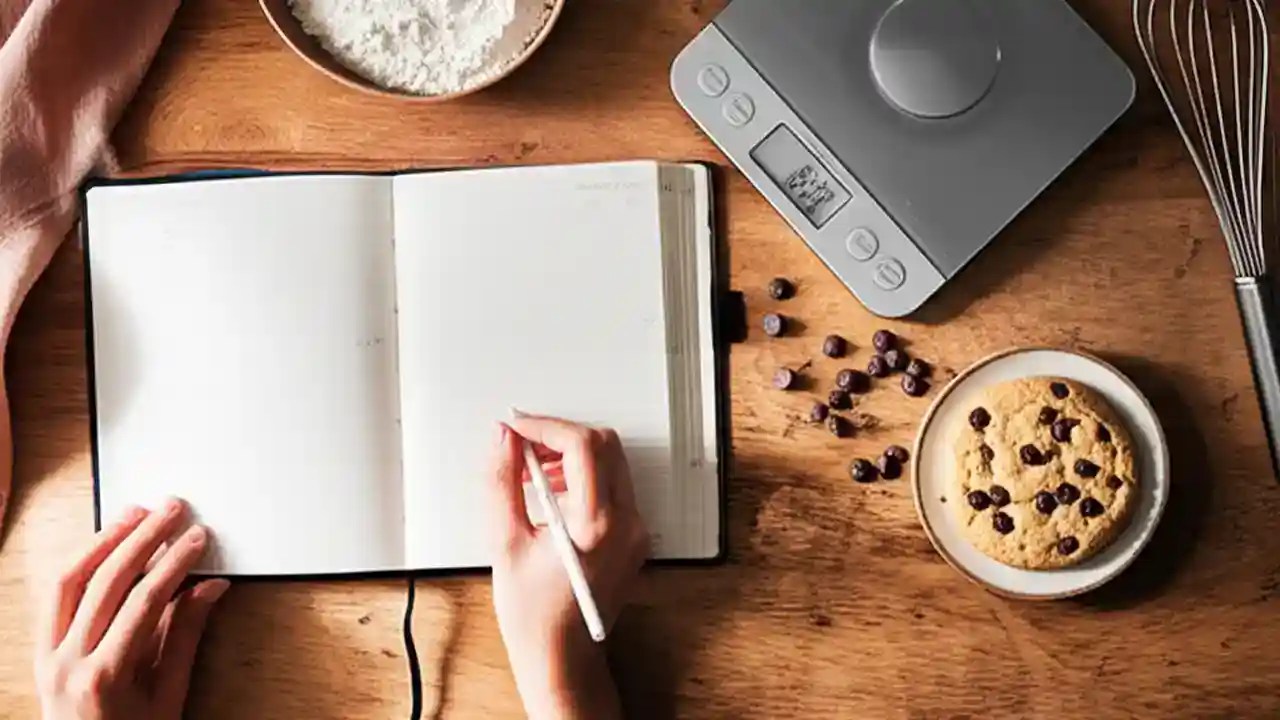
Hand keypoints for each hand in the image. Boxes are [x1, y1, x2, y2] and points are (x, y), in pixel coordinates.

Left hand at [34, 499, 228, 719]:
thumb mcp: (168, 697)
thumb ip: (185, 637)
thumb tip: (209, 588)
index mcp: (105, 677)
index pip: (143, 602)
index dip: (174, 564)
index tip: (197, 538)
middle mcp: (68, 663)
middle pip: (106, 582)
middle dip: (143, 538)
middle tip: (171, 510)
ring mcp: (48, 656)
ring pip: (70, 581)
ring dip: (105, 541)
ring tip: (135, 514)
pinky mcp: (41, 652)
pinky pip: (55, 596)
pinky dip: (80, 563)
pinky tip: (104, 544)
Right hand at [486, 415, 649, 719]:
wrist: (562, 656)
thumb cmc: (535, 616)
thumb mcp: (505, 542)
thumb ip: (501, 482)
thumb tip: (503, 439)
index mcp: (596, 525)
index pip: (583, 446)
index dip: (545, 427)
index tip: (516, 427)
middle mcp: (626, 523)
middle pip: (604, 445)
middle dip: (560, 435)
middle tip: (523, 442)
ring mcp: (636, 530)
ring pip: (612, 462)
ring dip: (573, 454)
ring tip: (532, 471)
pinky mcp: (634, 536)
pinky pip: (615, 486)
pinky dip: (584, 476)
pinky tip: (552, 491)